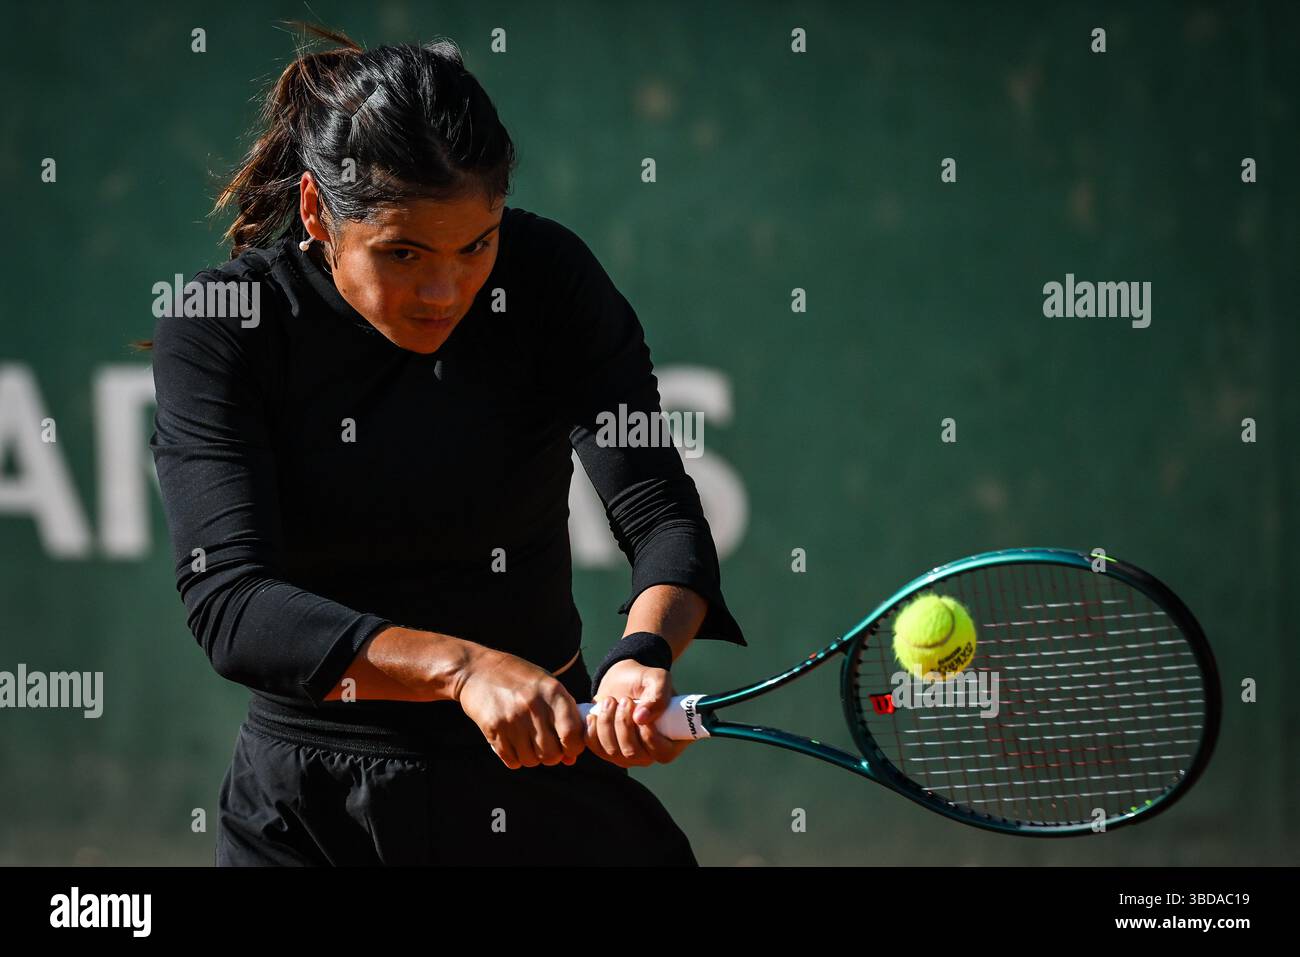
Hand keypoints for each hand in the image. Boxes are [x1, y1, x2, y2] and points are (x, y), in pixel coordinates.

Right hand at [454, 648, 585, 768]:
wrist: (477, 670)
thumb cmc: (518, 678)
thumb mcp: (546, 687)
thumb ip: (564, 718)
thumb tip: (572, 758)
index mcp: (552, 692)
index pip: (572, 733)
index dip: (574, 747)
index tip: (569, 746)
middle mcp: (533, 706)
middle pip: (552, 753)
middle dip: (552, 756)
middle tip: (547, 746)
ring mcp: (512, 719)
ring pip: (531, 760)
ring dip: (532, 757)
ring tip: (528, 743)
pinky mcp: (493, 729)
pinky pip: (511, 760)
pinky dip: (515, 758)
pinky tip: (514, 743)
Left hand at [585, 660, 692, 767]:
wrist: (622, 681)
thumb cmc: (645, 681)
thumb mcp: (658, 679)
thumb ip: (658, 696)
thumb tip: (642, 718)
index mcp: (671, 740)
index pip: (662, 752)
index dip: (649, 736)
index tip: (638, 710)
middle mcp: (651, 753)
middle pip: (634, 753)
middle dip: (623, 724)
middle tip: (624, 700)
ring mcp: (629, 756)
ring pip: (613, 751)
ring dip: (608, 723)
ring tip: (610, 701)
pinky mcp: (609, 752)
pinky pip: (597, 750)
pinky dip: (593, 731)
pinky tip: (595, 715)